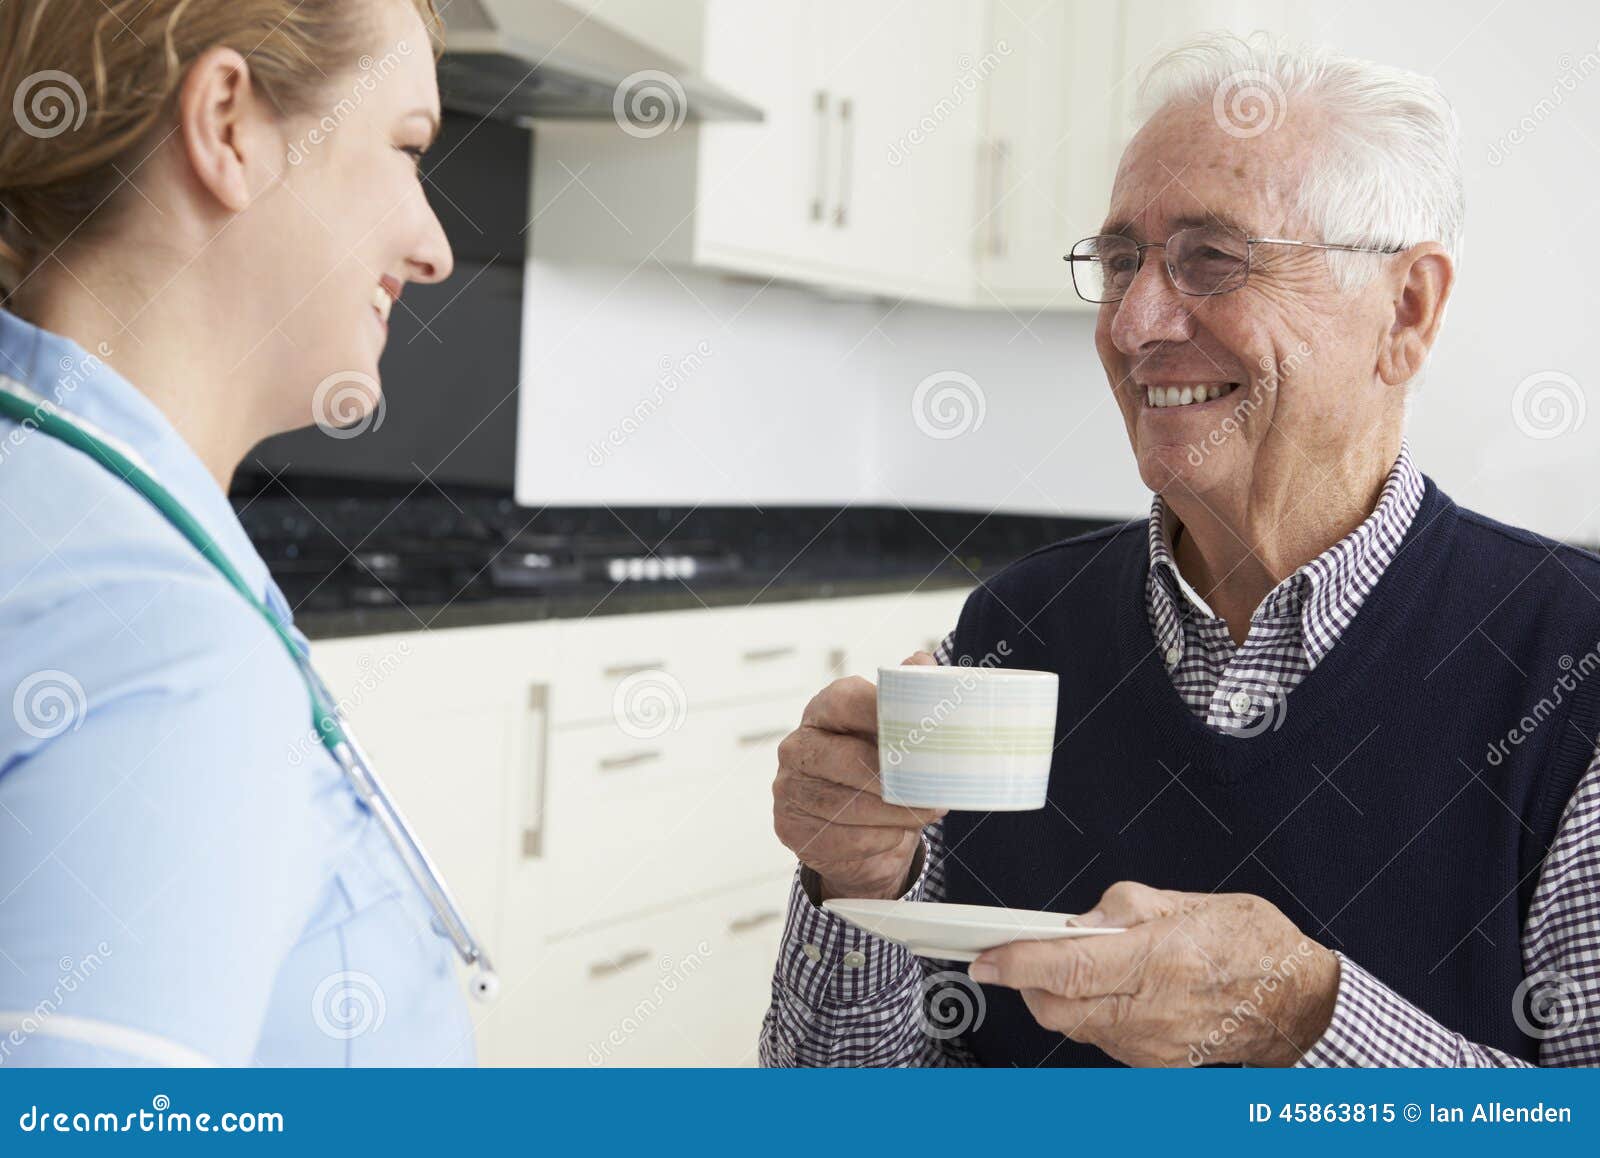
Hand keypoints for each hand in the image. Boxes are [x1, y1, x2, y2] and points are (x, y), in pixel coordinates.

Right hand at [773, 652, 945, 900]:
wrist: (856, 834)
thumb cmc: (878, 771)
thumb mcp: (893, 732)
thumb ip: (908, 695)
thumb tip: (922, 664)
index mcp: (822, 711)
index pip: (845, 701)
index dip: (882, 713)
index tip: (920, 732)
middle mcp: (797, 746)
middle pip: (848, 760)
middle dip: (896, 780)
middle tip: (935, 792)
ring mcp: (789, 789)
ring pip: (848, 805)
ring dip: (895, 815)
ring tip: (925, 814)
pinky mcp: (790, 829)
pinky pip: (842, 839)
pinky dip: (877, 840)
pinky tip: (893, 834)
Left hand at [968, 881, 1340, 1065]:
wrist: (1300, 1004)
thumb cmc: (1253, 945)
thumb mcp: (1189, 902)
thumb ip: (1124, 908)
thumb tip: (1077, 922)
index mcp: (1160, 961)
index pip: (1069, 967)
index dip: (1018, 962)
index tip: (986, 957)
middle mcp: (1152, 1010)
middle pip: (1057, 1008)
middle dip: (1027, 982)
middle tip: (1021, 953)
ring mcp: (1151, 1045)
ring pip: (1074, 1027)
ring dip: (1058, 996)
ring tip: (1075, 964)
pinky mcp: (1154, 1062)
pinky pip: (1100, 1038)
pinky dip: (1088, 1012)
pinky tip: (1106, 987)